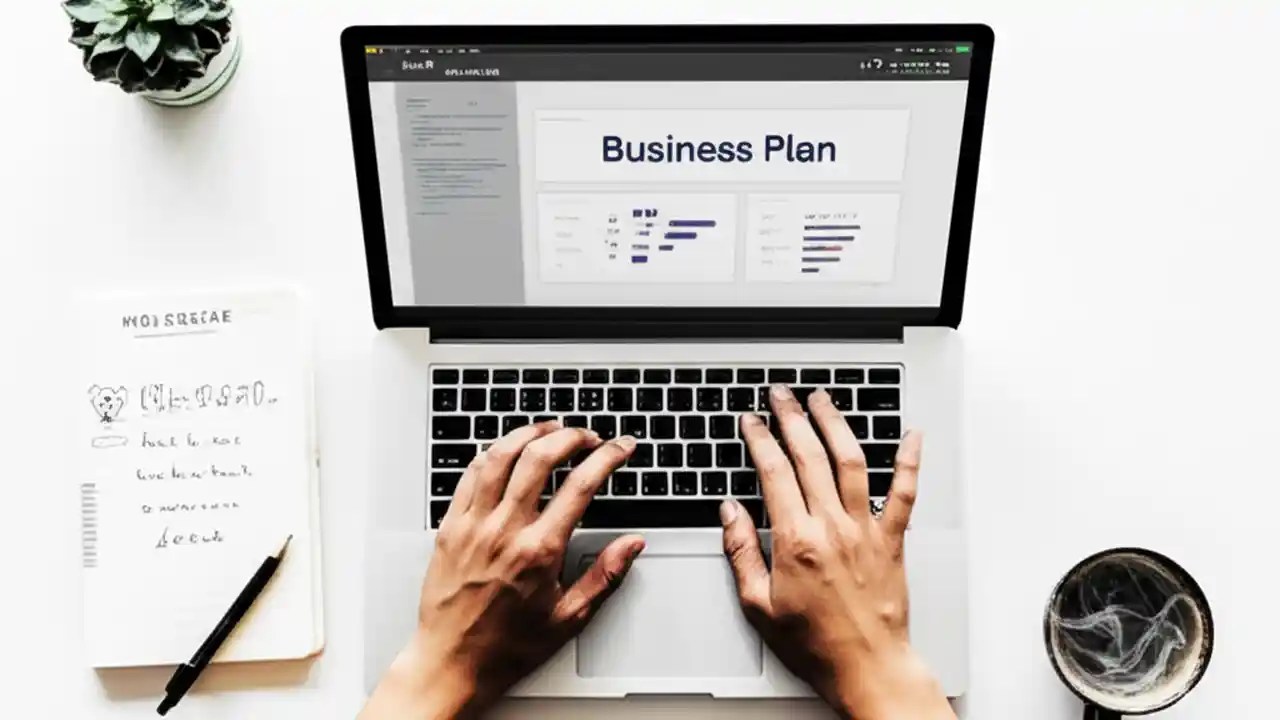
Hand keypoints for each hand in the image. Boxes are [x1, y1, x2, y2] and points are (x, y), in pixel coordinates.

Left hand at [361, 422, 643, 719]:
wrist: (451, 663)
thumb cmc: (505, 647)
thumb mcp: (568, 618)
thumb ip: (604, 576)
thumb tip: (632, 545)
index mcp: (538, 552)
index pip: (581, 486)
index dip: (607, 457)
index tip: (620, 447)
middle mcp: (504, 531)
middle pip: (539, 458)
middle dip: (570, 436)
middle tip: (587, 437)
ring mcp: (473, 526)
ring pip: (500, 456)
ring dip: (528, 434)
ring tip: (549, 429)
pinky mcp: (449, 528)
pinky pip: (469, 475)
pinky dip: (491, 454)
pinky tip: (505, 451)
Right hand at [721, 385, 953, 719]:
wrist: (866, 667)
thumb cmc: (814, 643)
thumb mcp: (757, 604)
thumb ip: (741, 551)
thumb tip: (730, 512)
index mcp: (796, 540)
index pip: (773, 472)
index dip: (759, 439)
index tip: (751, 421)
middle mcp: (833, 527)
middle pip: (810, 455)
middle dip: (792, 417)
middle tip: (781, 395)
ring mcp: (866, 530)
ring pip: (852, 461)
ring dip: (836, 424)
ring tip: (824, 399)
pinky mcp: (893, 540)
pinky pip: (905, 492)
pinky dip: (909, 461)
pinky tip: (911, 436)